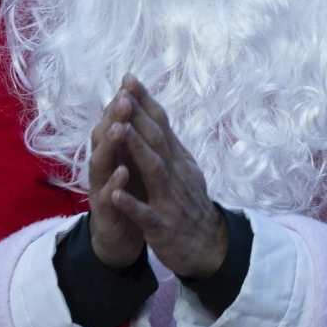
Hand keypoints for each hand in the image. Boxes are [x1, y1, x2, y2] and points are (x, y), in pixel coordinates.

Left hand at [85, 78, 232, 277]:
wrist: (209, 248)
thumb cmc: (189, 207)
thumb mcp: (183, 171)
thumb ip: (167, 146)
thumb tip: (154, 116)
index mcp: (177, 161)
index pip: (161, 126)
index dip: (146, 102)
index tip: (129, 78)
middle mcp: (176, 174)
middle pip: (158, 140)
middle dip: (140, 116)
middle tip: (124, 92)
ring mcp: (171, 200)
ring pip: (155, 171)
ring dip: (138, 150)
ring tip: (121, 130)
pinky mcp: (163, 227)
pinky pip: (146, 214)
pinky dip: (131, 203)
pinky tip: (116, 194)